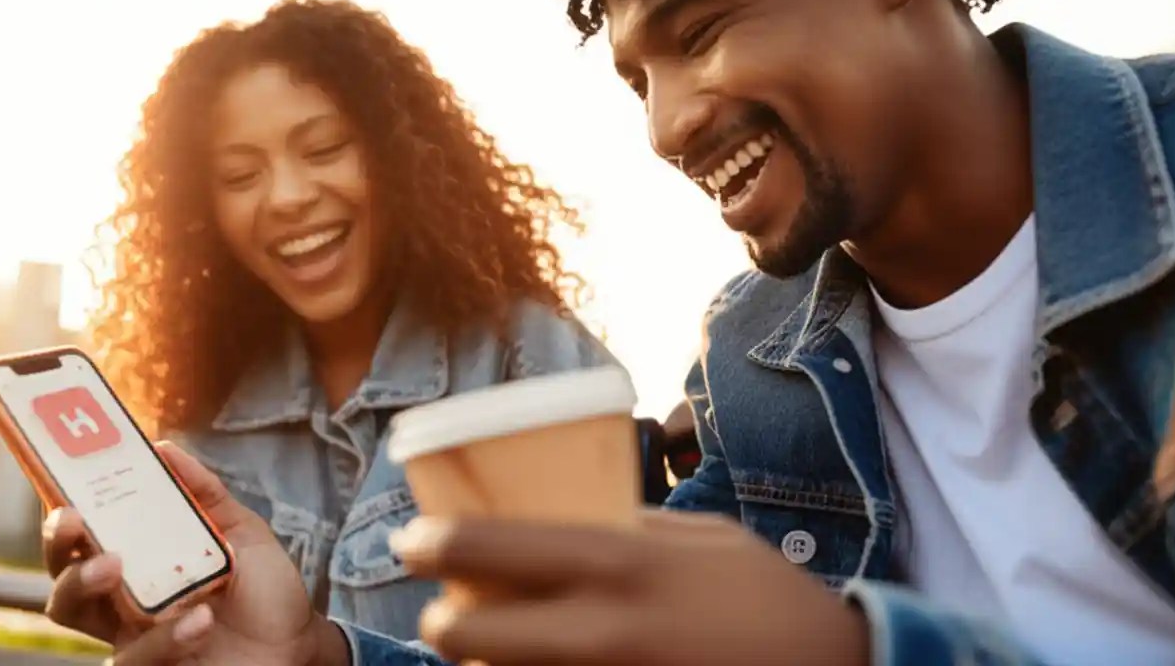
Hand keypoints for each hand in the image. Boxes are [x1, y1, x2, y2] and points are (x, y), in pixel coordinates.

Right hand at [42, 441, 348, 664]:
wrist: (296, 640)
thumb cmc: (263, 588)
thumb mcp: (240, 530)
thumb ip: (203, 492)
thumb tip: (163, 449)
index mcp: (139, 562)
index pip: (84, 539)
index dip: (62, 515)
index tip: (65, 486)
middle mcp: (124, 600)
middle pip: (62, 577)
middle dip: (57, 546)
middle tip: (74, 521)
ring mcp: (133, 635)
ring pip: (75, 616)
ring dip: (86, 584)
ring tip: (118, 565)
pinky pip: (132, 658)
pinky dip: (164, 638)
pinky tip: (200, 619)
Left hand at [392, 511, 869, 665]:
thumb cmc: (764, 596)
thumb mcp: (700, 539)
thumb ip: (629, 529)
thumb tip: (564, 523)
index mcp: (620, 561)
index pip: (494, 547)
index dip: (434, 543)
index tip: (410, 542)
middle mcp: (603, 628)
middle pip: (472, 635)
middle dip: (443, 626)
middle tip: (445, 614)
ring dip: (485, 665)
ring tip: (493, 647)